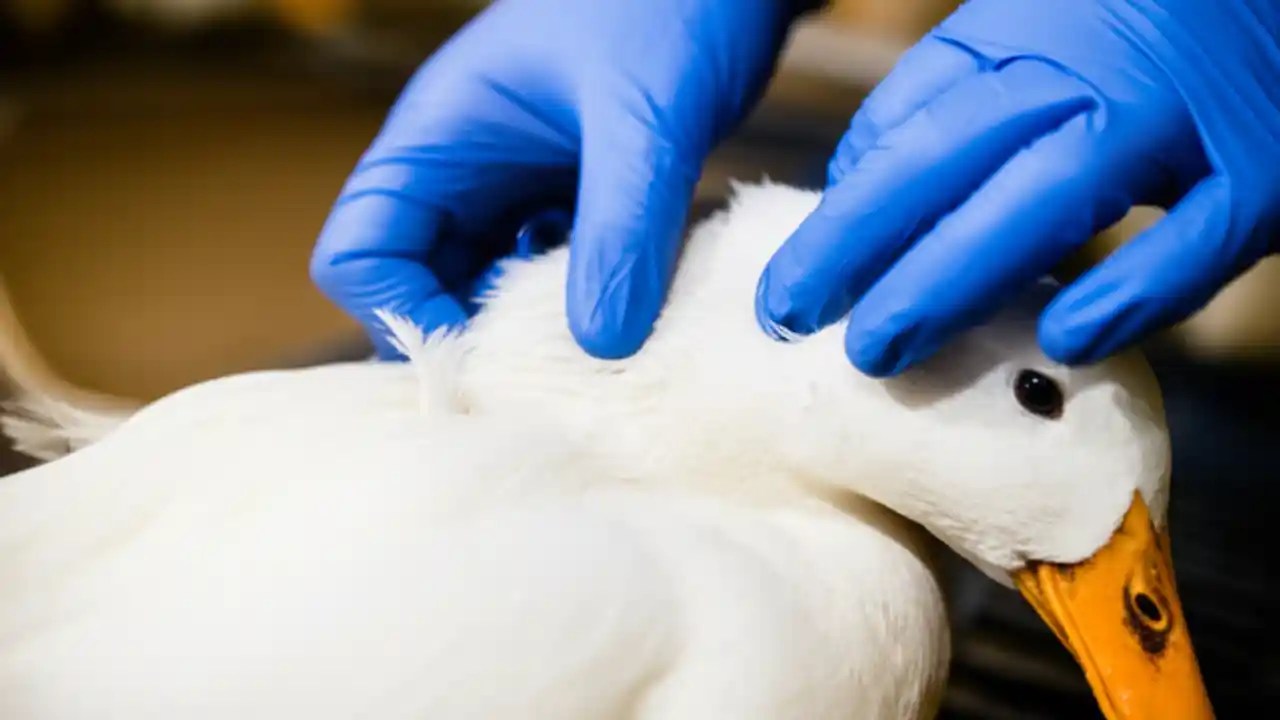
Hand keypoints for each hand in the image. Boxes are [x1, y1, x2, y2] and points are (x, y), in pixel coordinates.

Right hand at [311, 0, 801, 358]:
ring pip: (483, 288)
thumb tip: (600, 349)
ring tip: (592, 356)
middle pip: (414, 287)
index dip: (403, 319)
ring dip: (526, 331)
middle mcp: (462, 169)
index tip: (488, 357)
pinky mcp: (567, 196)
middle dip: (468, 340)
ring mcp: (513, 184)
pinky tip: (626, 309)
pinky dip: (575, 303)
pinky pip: (545, 272)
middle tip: (548, 381)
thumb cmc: (672, 5)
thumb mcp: (645, 120)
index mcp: (438, 138)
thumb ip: (622, 228)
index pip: (359, 255)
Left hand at [756, 0, 1279, 375]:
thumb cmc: (1127, 31)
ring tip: (884, 352)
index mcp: (1027, 38)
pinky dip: (1136, 290)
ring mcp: (1180, 119)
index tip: (784, 293)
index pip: (913, 130)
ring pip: (1056, 193)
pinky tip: (1066, 340)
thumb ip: (936, 104)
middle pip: (962, 158)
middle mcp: (1095, 70)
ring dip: (959, 279)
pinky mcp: (1263, 172)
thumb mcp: (1017, 38)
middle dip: (869, 251)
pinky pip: (1202, 236)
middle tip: (801, 328)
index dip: (843, 218)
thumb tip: (848, 188)